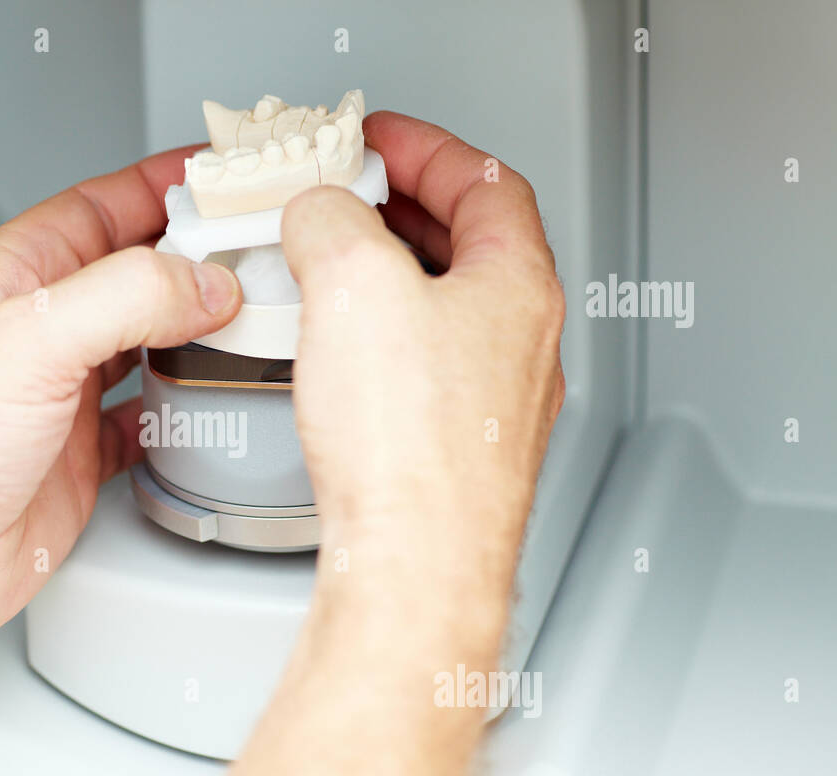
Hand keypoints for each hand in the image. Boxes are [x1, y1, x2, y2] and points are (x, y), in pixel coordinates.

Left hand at [0, 149, 239, 675]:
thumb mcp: (30, 342)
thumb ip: (127, 297)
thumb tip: (204, 283)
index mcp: (14, 278)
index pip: (100, 205)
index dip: (162, 185)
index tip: (222, 178)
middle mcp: (39, 332)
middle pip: (133, 272)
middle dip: (194, 258)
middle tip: (255, 251)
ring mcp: (61, 395)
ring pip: (147, 343)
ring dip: (197, 332)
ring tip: (249, 320)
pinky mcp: (81, 456)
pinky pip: (147, 418)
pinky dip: (184, 409)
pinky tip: (207, 407)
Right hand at [185, 112, 564, 775]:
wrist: (415, 573)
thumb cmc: (411, 455)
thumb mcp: (355, 286)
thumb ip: (332, 221)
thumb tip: (318, 212)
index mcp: (516, 287)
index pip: (485, 183)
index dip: (425, 149)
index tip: (375, 142)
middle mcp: (518, 346)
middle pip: (467, 246)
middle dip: (399, 211)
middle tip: (342, 200)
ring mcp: (490, 405)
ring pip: (441, 312)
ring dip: (385, 279)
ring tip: (325, 273)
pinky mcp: (453, 454)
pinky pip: (419, 372)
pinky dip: (378, 343)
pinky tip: (333, 359)